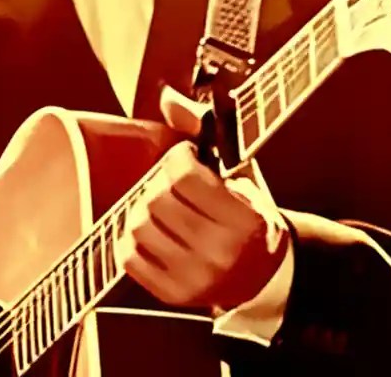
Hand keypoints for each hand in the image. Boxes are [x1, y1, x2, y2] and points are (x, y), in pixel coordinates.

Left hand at [115, 88, 289, 309]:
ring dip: (144, 211)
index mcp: (245, 221)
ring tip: (164, 212)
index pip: (184, 176)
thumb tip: (168, 96)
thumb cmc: (248, 219)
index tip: (185, 159)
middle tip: (173, 187)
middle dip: (160, 185)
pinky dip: (132, 240)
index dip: (178, 159)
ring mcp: (195, 278)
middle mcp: (221, 252)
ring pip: (138, 225)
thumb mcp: (240, 176)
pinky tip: (153, 235)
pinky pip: (127, 256)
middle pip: (157, 199)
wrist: (263, 278)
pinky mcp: (171, 294)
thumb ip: (203, 133)